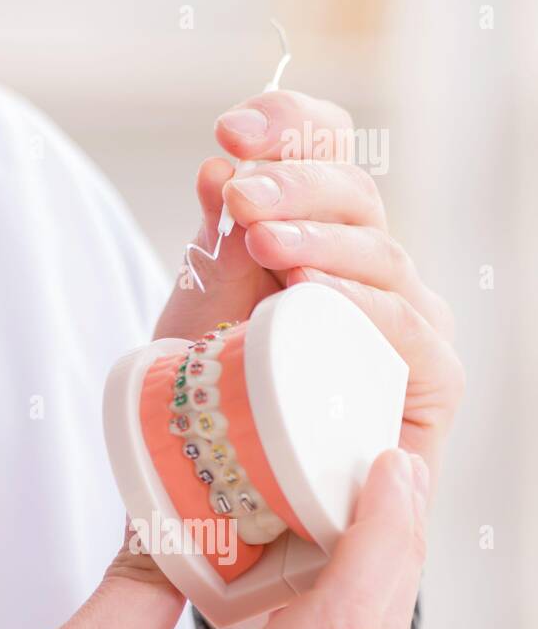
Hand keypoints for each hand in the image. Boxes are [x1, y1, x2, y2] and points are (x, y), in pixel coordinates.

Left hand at [154, 90, 463, 497]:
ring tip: (263, 238)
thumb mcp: (199, 308)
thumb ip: (217, 241)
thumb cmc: (208, 399)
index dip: (289, 126)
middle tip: (238, 194)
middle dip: (295, 182)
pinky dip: (364, 307)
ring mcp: (404, 320)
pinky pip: (411, 335)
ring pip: (382, 253)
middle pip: (356, 194)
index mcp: (317, 230)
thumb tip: (221, 166)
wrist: (216, 502)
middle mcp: (369, 268)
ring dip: (321, 237)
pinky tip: (315, 291)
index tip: (231, 130)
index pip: (328, 152)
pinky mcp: (428, 383)